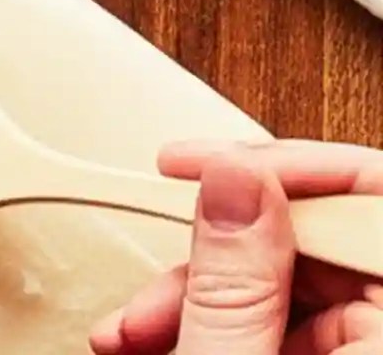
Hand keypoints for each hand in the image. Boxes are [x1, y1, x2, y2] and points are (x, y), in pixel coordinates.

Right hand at [90, 140, 382, 353]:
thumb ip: (234, 282)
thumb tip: (230, 180)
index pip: (367, 197)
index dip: (276, 166)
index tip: (194, 164)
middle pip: (313, 243)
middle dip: (210, 254)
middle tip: (153, 281)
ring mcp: (363, 354)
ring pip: (282, 283)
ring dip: (193, 295)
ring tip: (138, 331)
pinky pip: (277, 323)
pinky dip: (209, 324)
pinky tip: (158, 340)